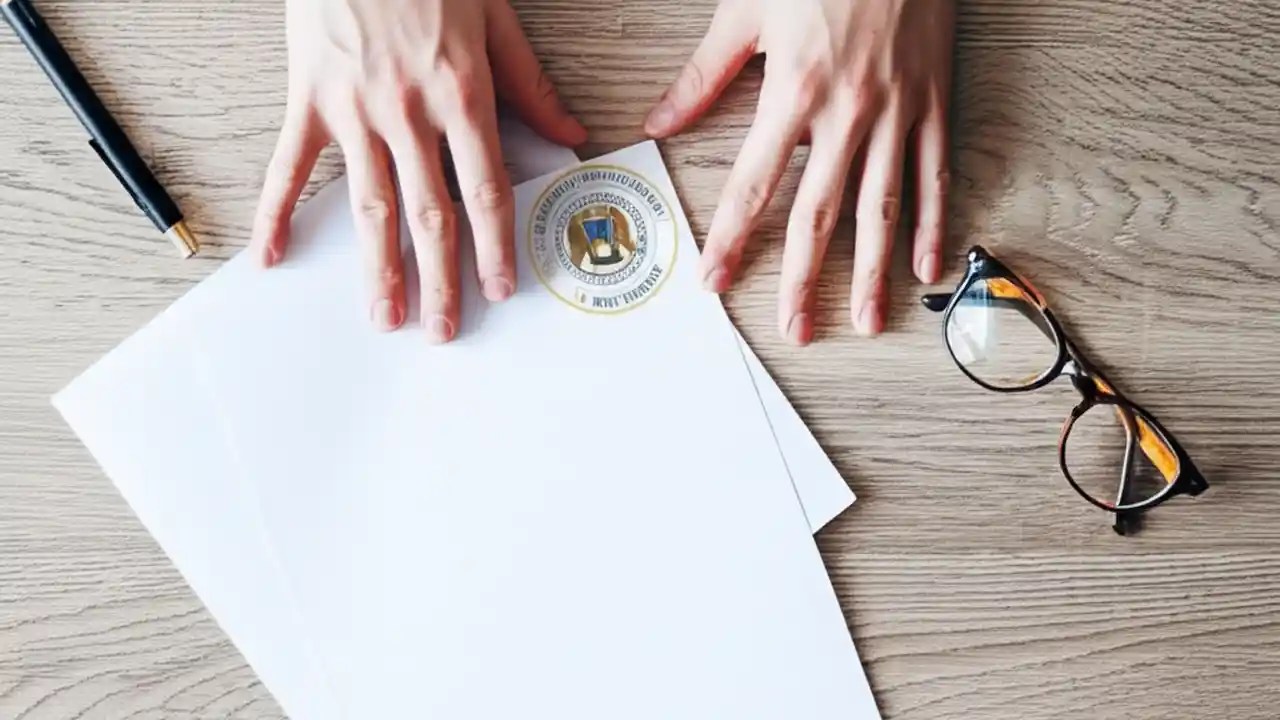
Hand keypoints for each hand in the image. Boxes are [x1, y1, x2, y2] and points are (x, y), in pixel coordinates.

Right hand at [251, 0, 585, 341]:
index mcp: (462, 94)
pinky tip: (271, 257)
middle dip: (439, 279)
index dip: (494, 246)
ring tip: (383, 316)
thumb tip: (571, 136)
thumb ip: (531, 86)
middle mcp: (410, 111)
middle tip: (441, 331)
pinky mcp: (309, 98)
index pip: (485, 189)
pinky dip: (277, 212)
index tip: (497, 290)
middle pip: (430, 213)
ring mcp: (355, 109)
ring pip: (369, 204)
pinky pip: (289, 165)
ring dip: (378, 266)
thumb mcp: (497, 19)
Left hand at [645, 0, 954, 343]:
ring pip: (882, 208)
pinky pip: (934, 174)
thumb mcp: (746, 9)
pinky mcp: (934, 103)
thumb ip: (703, 75)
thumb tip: (658, 122)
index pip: (755, 184)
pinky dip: (931, 223)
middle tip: (795, 329)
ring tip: (865, 320)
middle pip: (820, 214)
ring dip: (872, 271)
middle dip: (804, 278)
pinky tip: (925, 267)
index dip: (734, 238)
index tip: (717, 281)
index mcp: (794, 92)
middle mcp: (848, 113)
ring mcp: (897, 112)